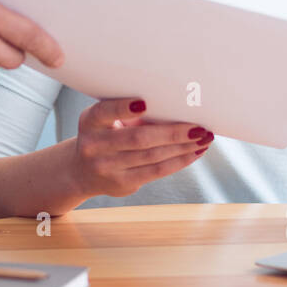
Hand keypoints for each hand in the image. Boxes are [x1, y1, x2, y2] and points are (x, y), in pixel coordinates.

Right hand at [69, 98, 212, 198]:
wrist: (81, 171)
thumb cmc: (103, 134)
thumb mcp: (106, 120)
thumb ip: (130, 112)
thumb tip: (176, 104)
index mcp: (90, 122)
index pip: (105, 112)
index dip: (123, 108)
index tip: (144, 102)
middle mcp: (94, 146)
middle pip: (138, 139)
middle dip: (173, 132)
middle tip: (198, 126)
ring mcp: (107, 168)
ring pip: (153, 156)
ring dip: (183, 147)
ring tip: (204, 138)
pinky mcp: (122, 184)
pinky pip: (157, 171)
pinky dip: (179, 161)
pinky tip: (194, 152)